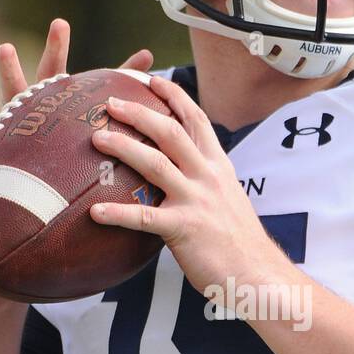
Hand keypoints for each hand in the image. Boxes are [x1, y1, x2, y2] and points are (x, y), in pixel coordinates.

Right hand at [0, 17, 154, 142]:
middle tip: (64, 24)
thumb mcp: (85, 118)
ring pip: (13, 94)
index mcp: (57, 99)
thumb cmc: (52, 146)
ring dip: (11, 71)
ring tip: (8, 47)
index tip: (70, 25)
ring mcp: (14, 119)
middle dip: (56, 50)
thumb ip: (116, 89)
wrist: (20, 182)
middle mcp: (36, 103)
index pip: (72, 74)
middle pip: (49, 74)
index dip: (75, 53)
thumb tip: (150, 62)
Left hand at [87, 73, 282, 297]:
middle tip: (109, 103)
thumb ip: (206, 183)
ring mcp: (196, 201)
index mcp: (218, 167)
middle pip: (170, 132)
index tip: (152, 80)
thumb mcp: (227, 200)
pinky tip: (94, 212)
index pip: (196, 120)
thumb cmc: (239, 243)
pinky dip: (117, 213)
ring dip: (123, 147)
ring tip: (97, 139)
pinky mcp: (184, 229)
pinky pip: (144, 218)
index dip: (174, 97)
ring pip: (155, 163)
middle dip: (138, 113)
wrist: (258, 274)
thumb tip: (182, 175)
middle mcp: (208, 177)